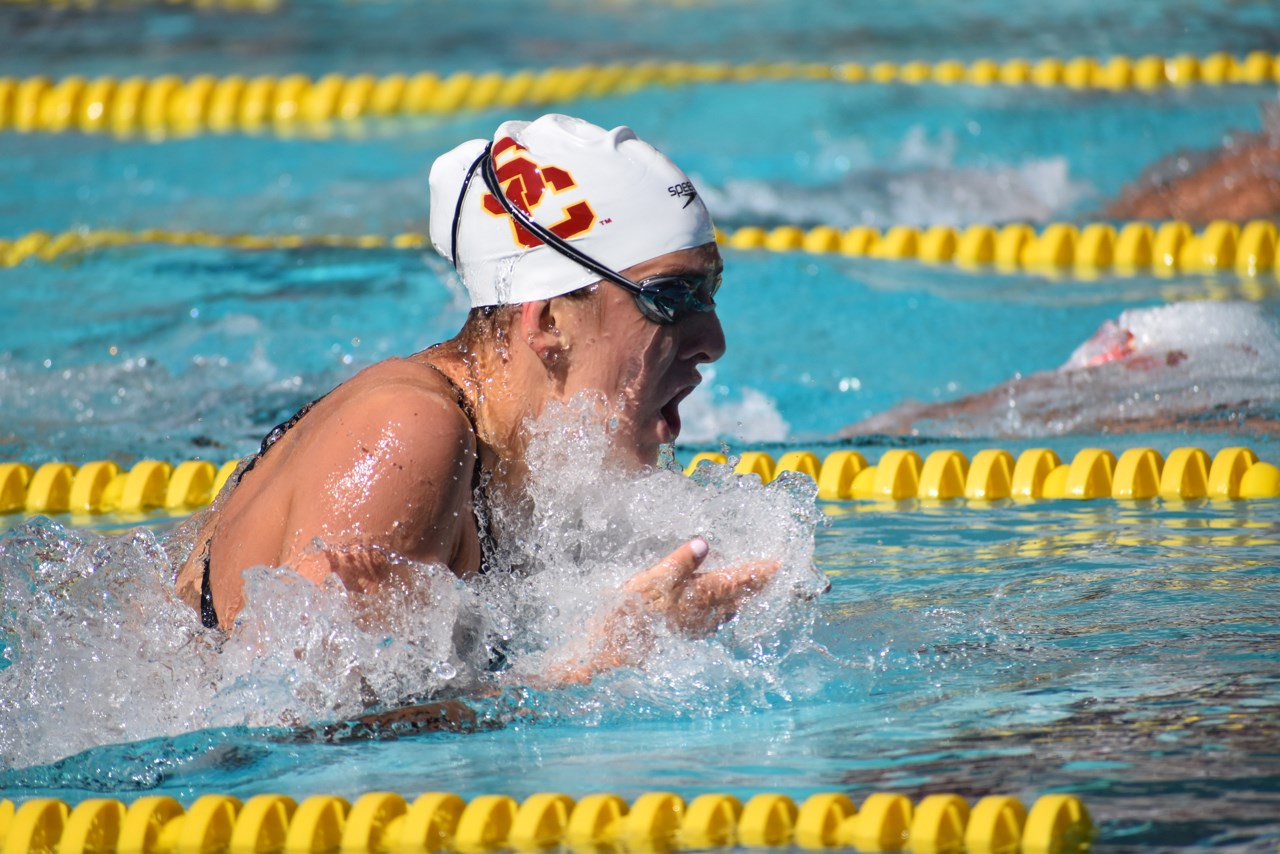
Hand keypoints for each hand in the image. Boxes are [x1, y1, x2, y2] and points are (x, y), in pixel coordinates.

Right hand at [622, 537, 778, 636]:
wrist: (620, 645)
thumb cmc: (636, 608)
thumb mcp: (656, 576)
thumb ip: (681, 561)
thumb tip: (703, 543)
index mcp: (702, 592)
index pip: (739, 579)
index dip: (759, 571)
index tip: (779, 564)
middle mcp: (706, 611)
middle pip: (740, 595)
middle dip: (757, 584)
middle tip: (773, 575)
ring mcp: (698, 624)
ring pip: (730, 608)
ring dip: (743, 597)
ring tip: (754, 589)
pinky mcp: (687, 632)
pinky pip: (716, 619)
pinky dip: (726, 609)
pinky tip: (723, 611)